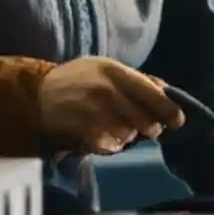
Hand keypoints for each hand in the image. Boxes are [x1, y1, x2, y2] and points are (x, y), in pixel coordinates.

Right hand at [37, 57, 183, 153]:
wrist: (36, 96)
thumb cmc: (76, 80)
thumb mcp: (104, 69)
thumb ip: (134, 80)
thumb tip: (167, 94)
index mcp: (114, 71)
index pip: (152, 93)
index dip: (169, 111)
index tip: (178, 121)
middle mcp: (107, 91)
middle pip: (146, 119)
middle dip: (150, 127)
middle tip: (146, 128)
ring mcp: (95, 113)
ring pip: (130, 135)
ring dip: (128, 136)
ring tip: (114, 127)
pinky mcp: (85, 133)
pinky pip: (111, 146)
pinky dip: (111, 144)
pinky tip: (101, 135)